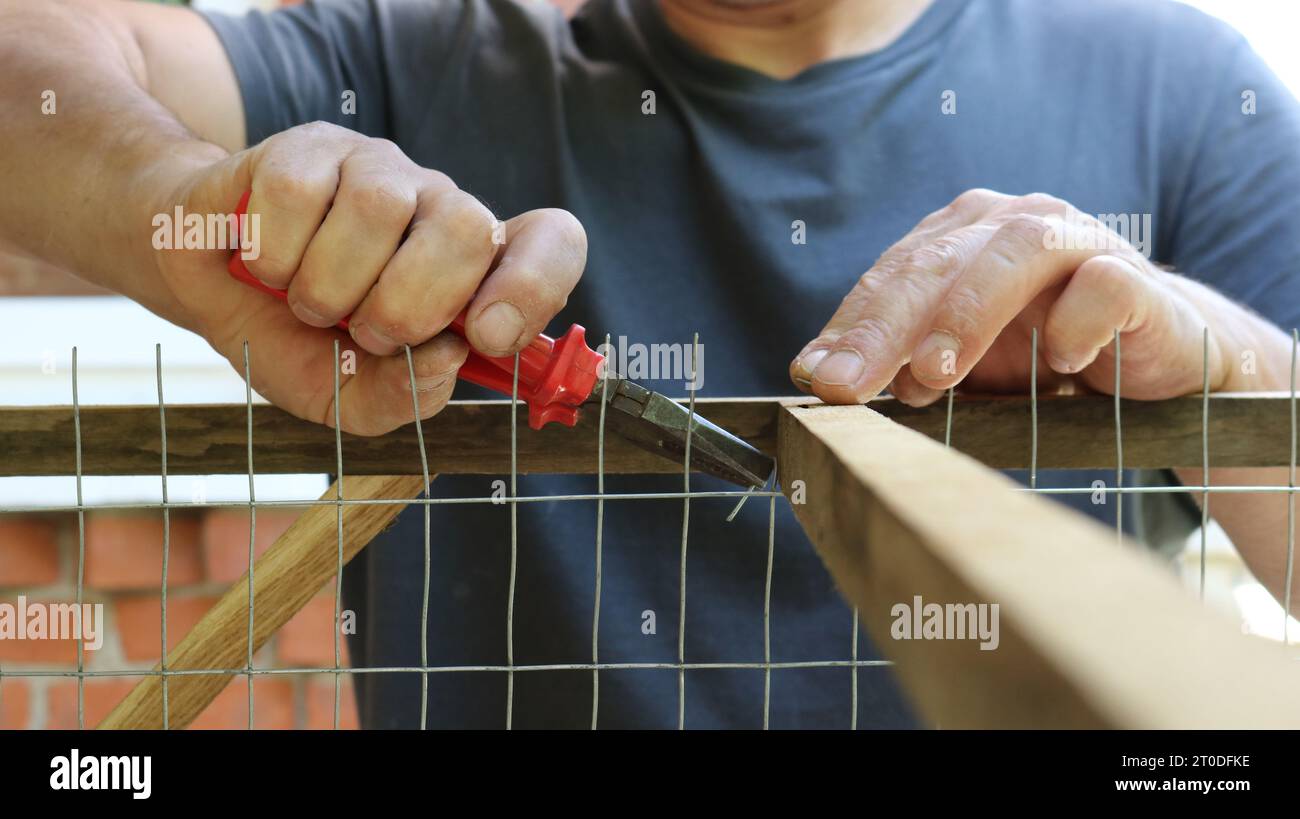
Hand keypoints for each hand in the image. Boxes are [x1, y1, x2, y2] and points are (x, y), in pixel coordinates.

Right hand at [151, 122, 586, 433]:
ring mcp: (377, 170)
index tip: (488, 335)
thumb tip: (448, 357)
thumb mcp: (350, 397)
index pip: (553, 242)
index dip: (535, 285)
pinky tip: (266, 264)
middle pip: (469, 230)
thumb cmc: (293, 337)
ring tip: (309, 304)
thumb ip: (405, 396)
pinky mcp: (309, 149)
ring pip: (381, 210)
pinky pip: (300, 193)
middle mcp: (438, 208)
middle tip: (367, 334)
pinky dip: (274, 253)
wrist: (206, 286)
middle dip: (408, 307)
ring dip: (330, 286)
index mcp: (471, 269)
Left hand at [790, 189, 1223, 405]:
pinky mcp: (1132, 276)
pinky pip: (1101, 285)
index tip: (811, 378)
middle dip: (883, 328)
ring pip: (1011, 256)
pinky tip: (1060, 362)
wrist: (1152, 366)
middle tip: (845, 383)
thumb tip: (828, 382)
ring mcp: (1073, 241)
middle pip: (935, 264)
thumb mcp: (962, 368)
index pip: (890, 278)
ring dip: (966, 315)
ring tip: (932, 375)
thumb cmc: (1043, 361)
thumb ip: (901, 366)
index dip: (848, 327)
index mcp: (959, 238)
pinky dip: (1076, 321)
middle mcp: (1010, 224)